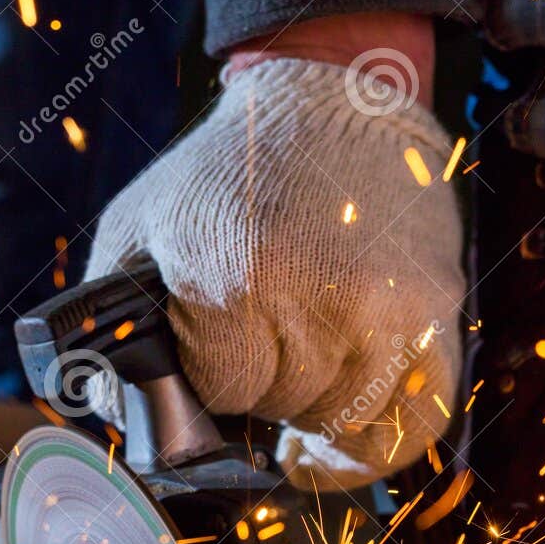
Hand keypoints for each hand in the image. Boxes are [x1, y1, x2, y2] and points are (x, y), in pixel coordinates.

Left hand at [85, 56, 464, 489]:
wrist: (338, 105)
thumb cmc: (230, 174)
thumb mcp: (142, 226)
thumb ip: (112, 319)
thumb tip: (109, 408)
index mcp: (232, 279)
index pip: (223, 394)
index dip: (214, 380)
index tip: (218, 348)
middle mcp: (318, 302)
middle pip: (285, 410)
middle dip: (266, 392)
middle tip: (265, 347)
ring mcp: (386, 316)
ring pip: (346, 427)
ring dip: (321, 410)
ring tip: (308, 368)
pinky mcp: (435, 320)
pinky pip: (412, 427)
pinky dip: (377, 437)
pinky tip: (350, 413)